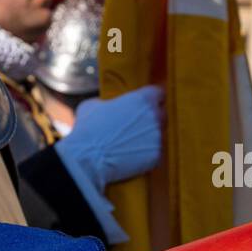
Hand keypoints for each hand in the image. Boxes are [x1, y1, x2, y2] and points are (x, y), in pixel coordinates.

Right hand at [55, 86, 163, 244]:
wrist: (88, 158)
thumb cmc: (88, 129)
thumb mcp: (93, 105)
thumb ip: (108, 102)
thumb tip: (107, 105)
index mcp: (142, 99)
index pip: (159, 93)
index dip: (154, 98)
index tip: (150, 102)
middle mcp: (155, 116)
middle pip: (163, 114)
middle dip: (155, 118)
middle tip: (140, 126)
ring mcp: (158, 137)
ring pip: (159, 135)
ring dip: (150, 138)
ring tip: (132, 144)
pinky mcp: (157, 156)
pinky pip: (156, 153)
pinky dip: (147, 155)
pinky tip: (133, 157)